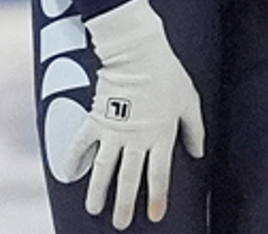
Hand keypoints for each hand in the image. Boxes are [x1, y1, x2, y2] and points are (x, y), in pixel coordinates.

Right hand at [64, 0, 205, 229]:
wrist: (137, 51)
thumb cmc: (168, 74)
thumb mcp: (190, 101)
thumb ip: (194, 129)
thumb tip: (198, 152)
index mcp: (160, 136)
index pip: (159, 175)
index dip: (157, 197)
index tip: (155, 216)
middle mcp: (136, 139)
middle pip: (129, 179)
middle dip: (125, 204)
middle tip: (121, 224)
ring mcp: (113, 131)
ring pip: (103, 169)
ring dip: (98, 191)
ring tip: (94, 209)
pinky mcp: (95, 119)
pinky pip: (81, 144)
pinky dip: (73, 158)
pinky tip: (69, 173)